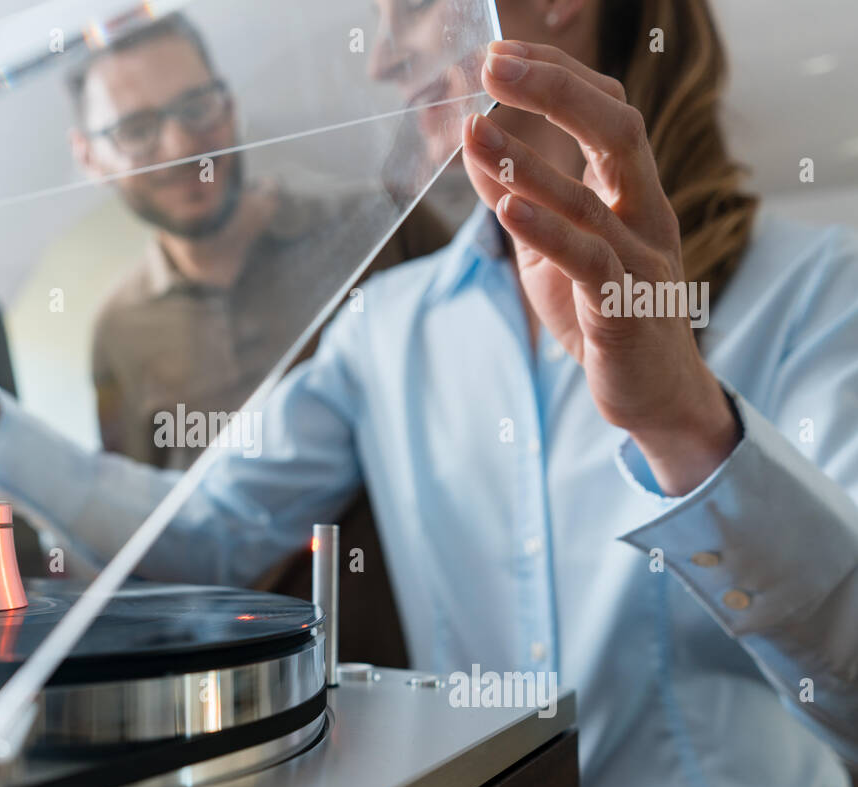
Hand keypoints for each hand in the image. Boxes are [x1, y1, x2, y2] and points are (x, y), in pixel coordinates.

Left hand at [461, 41, 740, 495]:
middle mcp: (647, 214)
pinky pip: (587, 260)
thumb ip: (521, 198)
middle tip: (495, 67)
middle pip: (616, 130)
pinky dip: (546, 231)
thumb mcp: (551, 250)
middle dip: (556, 92)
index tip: (500, 55)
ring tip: (474, 131)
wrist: (651, 394)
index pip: (608, 111)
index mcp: (635, 192)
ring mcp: (640, 260)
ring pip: (590, 198)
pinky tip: (506, 207)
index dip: (557, 78)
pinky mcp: (622, 308)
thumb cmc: (602, 314)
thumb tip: (476, 145)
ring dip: (528, 163)